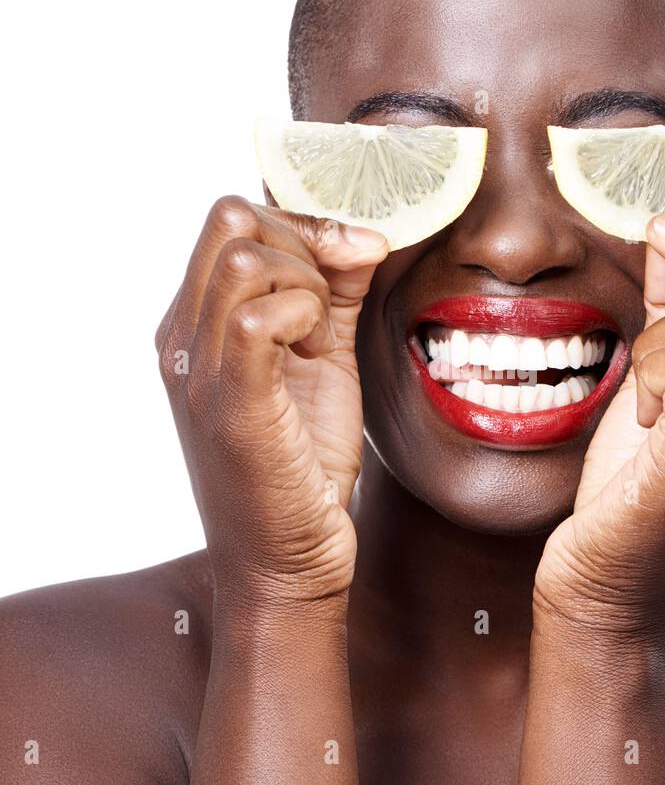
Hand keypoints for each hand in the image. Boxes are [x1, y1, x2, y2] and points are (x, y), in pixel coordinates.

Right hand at [155, 196, 387, 604]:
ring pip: (242, 255)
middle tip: (334, 304)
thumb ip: (334, 295)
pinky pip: (259, 314)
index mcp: (196, 325)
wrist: (288, 565)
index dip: (303, 225)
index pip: (231, 220)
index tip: (353, 261)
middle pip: (230, 219)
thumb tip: (361, 236)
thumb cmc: (302, 469)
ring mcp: (198, 369)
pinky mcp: (230, 403)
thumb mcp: (323, 363)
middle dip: (304, 241)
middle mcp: (183, 338)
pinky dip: (307, 315)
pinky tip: (320, 353)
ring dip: (305, 281)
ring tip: (322, 338)